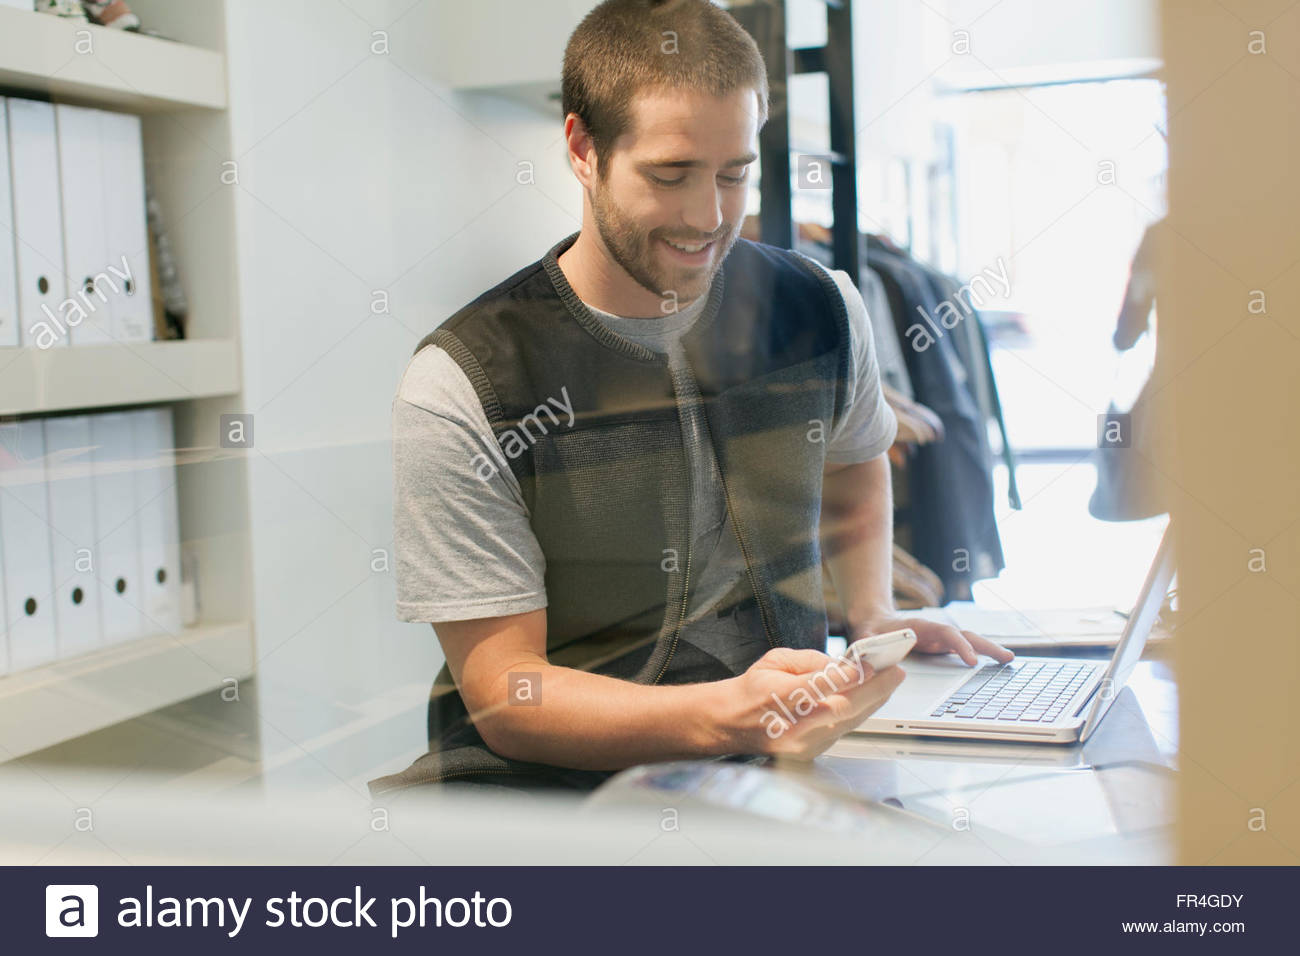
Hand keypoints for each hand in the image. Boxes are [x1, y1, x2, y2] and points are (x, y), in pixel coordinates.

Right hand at [718, 648, 906, 759]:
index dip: (847, 677)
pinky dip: (859, 714)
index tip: (869, 664)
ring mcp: (802, 744)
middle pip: (842, 708)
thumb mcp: (775, 660)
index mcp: (777, 697)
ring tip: (890, 683)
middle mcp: (791, 725)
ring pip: (848, 722)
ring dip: (873, 702)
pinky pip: (842, 732)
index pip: (818, 688)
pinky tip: (870, 699)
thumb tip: (844, 665)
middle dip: (874, 689)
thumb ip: (810, 661)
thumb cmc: (752, 689)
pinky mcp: (810, 753)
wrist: (731, 723)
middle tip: (895, 672)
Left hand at [857, 615, 1013, 666]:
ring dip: (989, 650)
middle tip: (1008, 658)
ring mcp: (939, 639)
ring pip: (968, 642)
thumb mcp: (863, 639)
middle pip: (964, 635)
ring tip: (1010, 661)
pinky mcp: (941, 647)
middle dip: (986, 646)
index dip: (959, 645)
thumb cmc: (869, 632)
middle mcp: (933, 632)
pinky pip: (963, 650)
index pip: (945, 633)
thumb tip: (865, 664)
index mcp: (919, 628)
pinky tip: (994, 665)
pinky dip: (980, 655)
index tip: (971, 661)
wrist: (872, 622)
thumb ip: (864, 649)